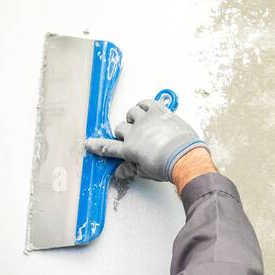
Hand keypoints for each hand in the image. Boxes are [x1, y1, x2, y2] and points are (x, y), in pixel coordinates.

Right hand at [85, 97, 209, 181]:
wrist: (185, 156)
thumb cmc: (167, 166)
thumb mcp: (146, 172)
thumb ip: (131, 170)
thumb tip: (119, 172)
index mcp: (129, 149)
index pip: (109, 147)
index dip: (98, 146)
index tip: (89, 144)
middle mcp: (134, 132)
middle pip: (120, 128)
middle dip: (124, 133)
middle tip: (134, 139)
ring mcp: (145, 119)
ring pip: (131, 112)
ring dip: (134, 118)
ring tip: (143, 125)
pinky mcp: (158, 110)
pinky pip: (145, 102)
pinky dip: (144, 106)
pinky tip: (148, 111)